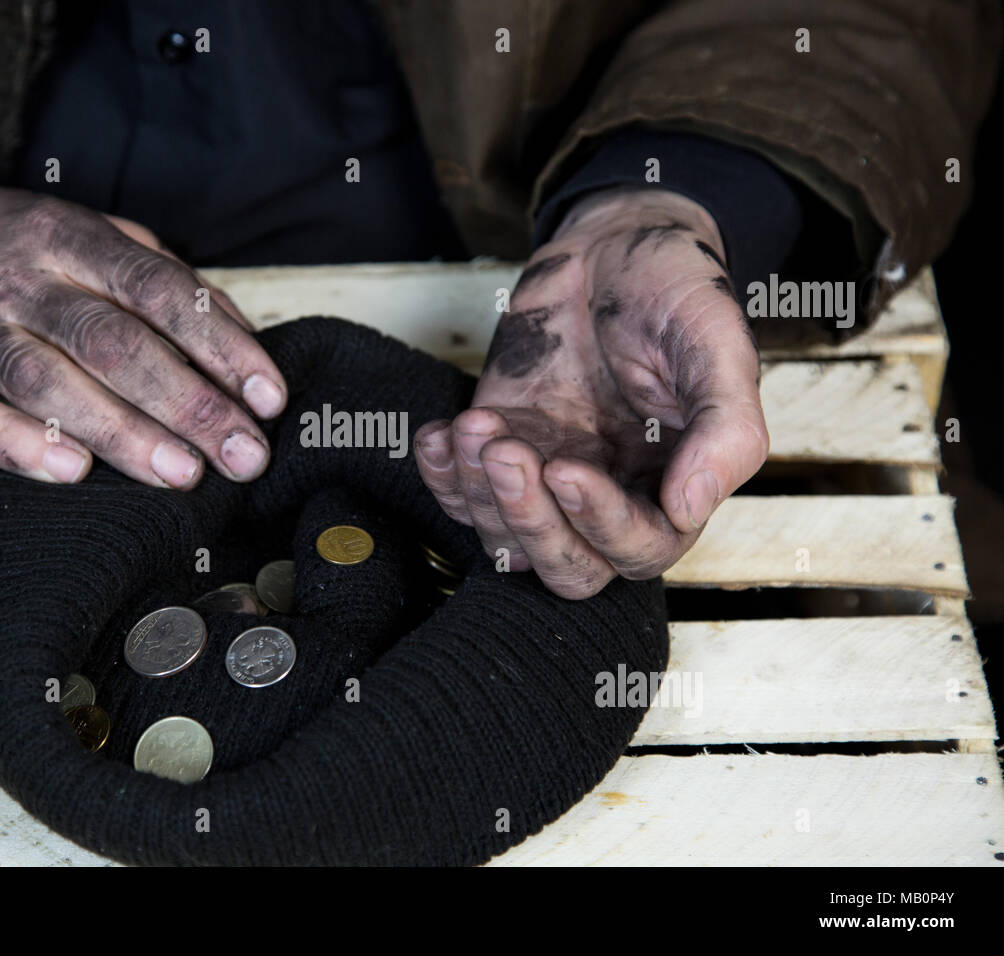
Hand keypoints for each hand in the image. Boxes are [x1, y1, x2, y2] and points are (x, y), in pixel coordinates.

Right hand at [0, 177, 286, 486]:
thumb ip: (167, 287)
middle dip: (187, 403)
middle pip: (111, 342)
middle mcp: (18, 278)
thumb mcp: (96, 241)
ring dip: (121, 432)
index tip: (269, 398)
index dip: (220, 346)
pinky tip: (72, 472)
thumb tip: (245, 347)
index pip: (159, 291)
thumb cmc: (26, 256)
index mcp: (72, 239)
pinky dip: (18, 444)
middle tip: (243, 456)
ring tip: (182, 474)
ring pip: (46, 381)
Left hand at [414, 186, 768, 597]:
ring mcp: (547, 473)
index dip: (598, 522)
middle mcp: (609, 493)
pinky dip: (441, 476)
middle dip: (529, 523)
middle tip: (508, 453)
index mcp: (674, 484)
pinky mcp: (501, 443)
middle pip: (568, 567)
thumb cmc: (674, 288)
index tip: (565, 467)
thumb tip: (692, 508)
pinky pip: (460, 493)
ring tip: (477, 426)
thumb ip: (726, 431)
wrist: (611, 242)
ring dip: (478, 493)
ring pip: (506, 539)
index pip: (638, 549)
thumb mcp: (717, 347)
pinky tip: (440, 434)